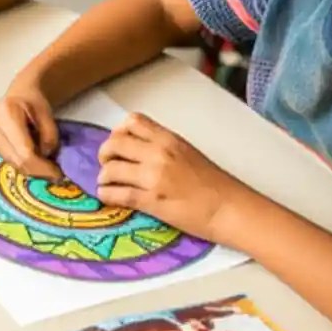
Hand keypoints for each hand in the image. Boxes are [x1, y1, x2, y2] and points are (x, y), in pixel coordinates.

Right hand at [0, 83, 64, 180]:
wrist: (18, 94)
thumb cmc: (33, 101)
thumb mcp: (47, 114)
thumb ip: (49, 136)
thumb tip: (46, 158)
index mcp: (7, 115)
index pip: (24, 151)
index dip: (41, 167)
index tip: (58, 174)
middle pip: (16, 160)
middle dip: (38, 171)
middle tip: (56, 175)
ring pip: (12, 163)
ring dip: (31, 170)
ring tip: (47, 168)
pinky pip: (9, 160)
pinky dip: (25, 165)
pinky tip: (36, 162)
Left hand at [97, 113, 252, 241]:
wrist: (228, 209)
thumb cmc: (213, 184)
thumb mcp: (187, 153)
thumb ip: (162, 147)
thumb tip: (135, 149)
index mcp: (169, 139)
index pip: (133, 121)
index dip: (118, 131)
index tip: (119, 144)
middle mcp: (158, 153)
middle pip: (114, 143)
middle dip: (104, 153)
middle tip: (107, 164)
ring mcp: (153, 176)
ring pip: (110, 169)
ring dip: (103, 177)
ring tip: (107, 183)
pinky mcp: (151, 200)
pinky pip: (116, 194)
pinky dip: (106, 195)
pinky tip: (108, 197)